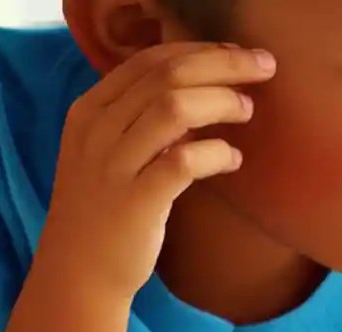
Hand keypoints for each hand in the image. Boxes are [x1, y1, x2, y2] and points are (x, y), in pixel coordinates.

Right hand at [36, 42, 276, 299]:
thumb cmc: (106, 210)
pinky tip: (234, 159)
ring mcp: (113, 166)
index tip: (237, 54)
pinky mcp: (136, 202)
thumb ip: (143, 119)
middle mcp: (96, 130)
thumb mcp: (112, 153)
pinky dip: (217, 153)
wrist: (78, 273)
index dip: (200, 50)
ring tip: (247, 110)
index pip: (149, 59)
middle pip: (167, 75)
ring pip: (174, 107)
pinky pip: (184, 161)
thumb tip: (204, 90)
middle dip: (223, 64)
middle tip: (263, 68)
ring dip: (221, 101)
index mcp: (89, 110)